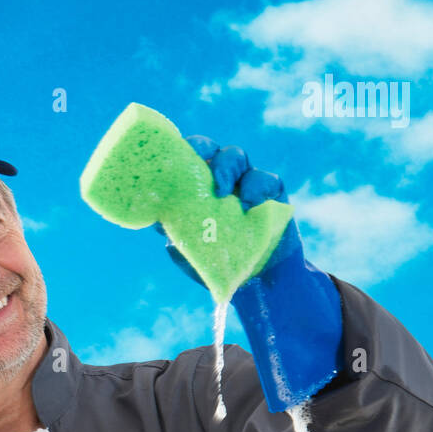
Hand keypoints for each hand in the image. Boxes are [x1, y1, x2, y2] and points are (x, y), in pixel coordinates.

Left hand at [154, 135, 302, 286]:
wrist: (252, 281)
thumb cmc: (216, 261)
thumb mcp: (188, 252)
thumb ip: (175, 235)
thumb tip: (160, 223)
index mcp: (197, 189)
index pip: (187, 160)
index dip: (180, 152)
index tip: (172, 160)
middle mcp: (221, 179)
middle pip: (211, 151)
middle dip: (204, 150)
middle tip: (200, 166)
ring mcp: (246, 183)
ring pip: (237, 157)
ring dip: (227, 168)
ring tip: (221, 192)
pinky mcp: (272, 193)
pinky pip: (267, 180)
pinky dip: (257, 188)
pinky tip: (248, 204)